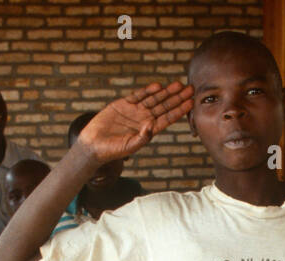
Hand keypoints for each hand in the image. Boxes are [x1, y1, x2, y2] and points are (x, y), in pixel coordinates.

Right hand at [73, 82, 193, 165]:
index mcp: (149, 130)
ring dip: (165, 92)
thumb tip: (152, 126)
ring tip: (178, 84)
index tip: (190, 103)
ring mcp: (134, 111)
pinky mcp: (122, 105)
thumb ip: (142, 137)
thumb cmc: (112, 150)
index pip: (168, 118)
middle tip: (190, 88)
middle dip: (177, 98)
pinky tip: (158, 86)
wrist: (93, 145)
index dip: (179, 110)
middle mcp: (144, 119)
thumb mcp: (130, 146)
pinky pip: (137, 96)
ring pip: (153, 99)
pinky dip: (147, 91)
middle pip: (164, 106)